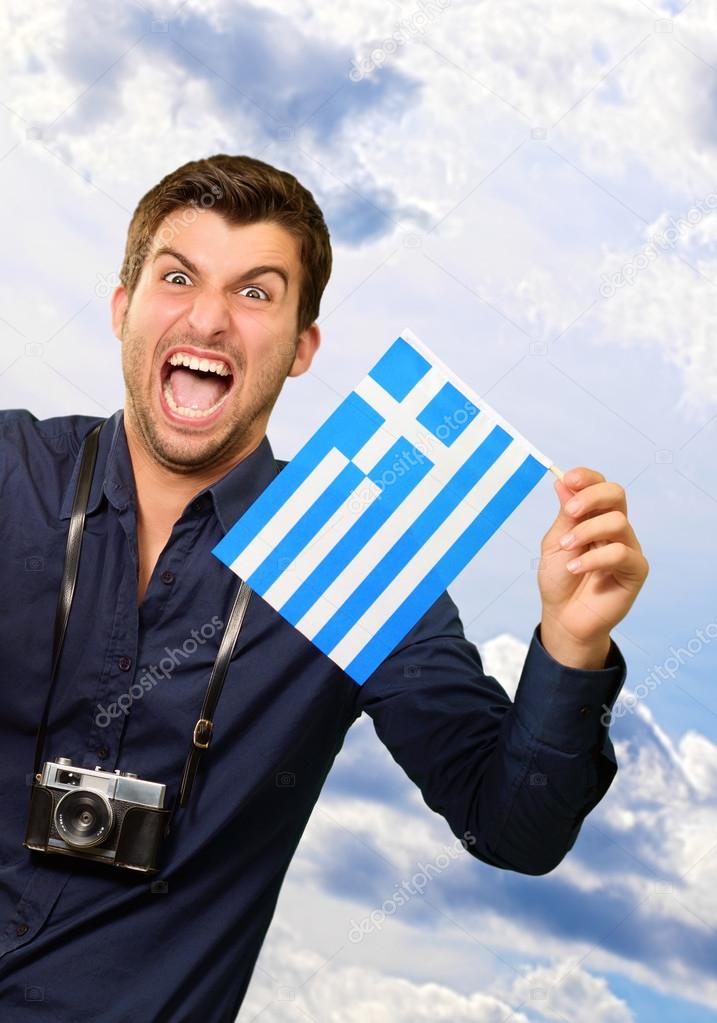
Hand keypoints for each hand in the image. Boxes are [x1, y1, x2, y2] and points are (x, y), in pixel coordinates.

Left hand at [537, 467, 648, 668]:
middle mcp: (615, 528)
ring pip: (617, 522)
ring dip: (586, 532)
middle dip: (591, 496)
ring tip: (566, 548)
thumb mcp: (556, 543)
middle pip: (616, 494)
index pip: (600, 486)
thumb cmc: (559, 580)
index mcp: (594, 517)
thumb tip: (563, 481)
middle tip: (570, 511)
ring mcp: (627, 547)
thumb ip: (564, 515)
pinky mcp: (635, 570)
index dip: (587, 478)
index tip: (568, 479)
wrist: (563, 617)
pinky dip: (594, 558)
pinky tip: (575, 568)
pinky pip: (621, 553)